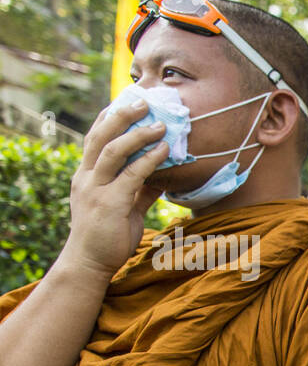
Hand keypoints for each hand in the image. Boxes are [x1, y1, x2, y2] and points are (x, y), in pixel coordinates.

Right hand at [56, 99, 171, 280]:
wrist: (90, 263)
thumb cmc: (107, 236)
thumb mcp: (124, 208)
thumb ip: (139, 190)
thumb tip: (160, 176)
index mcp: (86, 175)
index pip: (94, 138)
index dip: (109, 118)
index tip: (126, 101)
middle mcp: (86, 177)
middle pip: (100, 136)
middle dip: (121, 116)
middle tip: (143, 102)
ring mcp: (96, 189)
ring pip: (113, 151)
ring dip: (138, 134)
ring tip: (160, 124)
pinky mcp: (110, 203)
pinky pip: (131, 175)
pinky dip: (148, 160)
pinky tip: (163, 150)